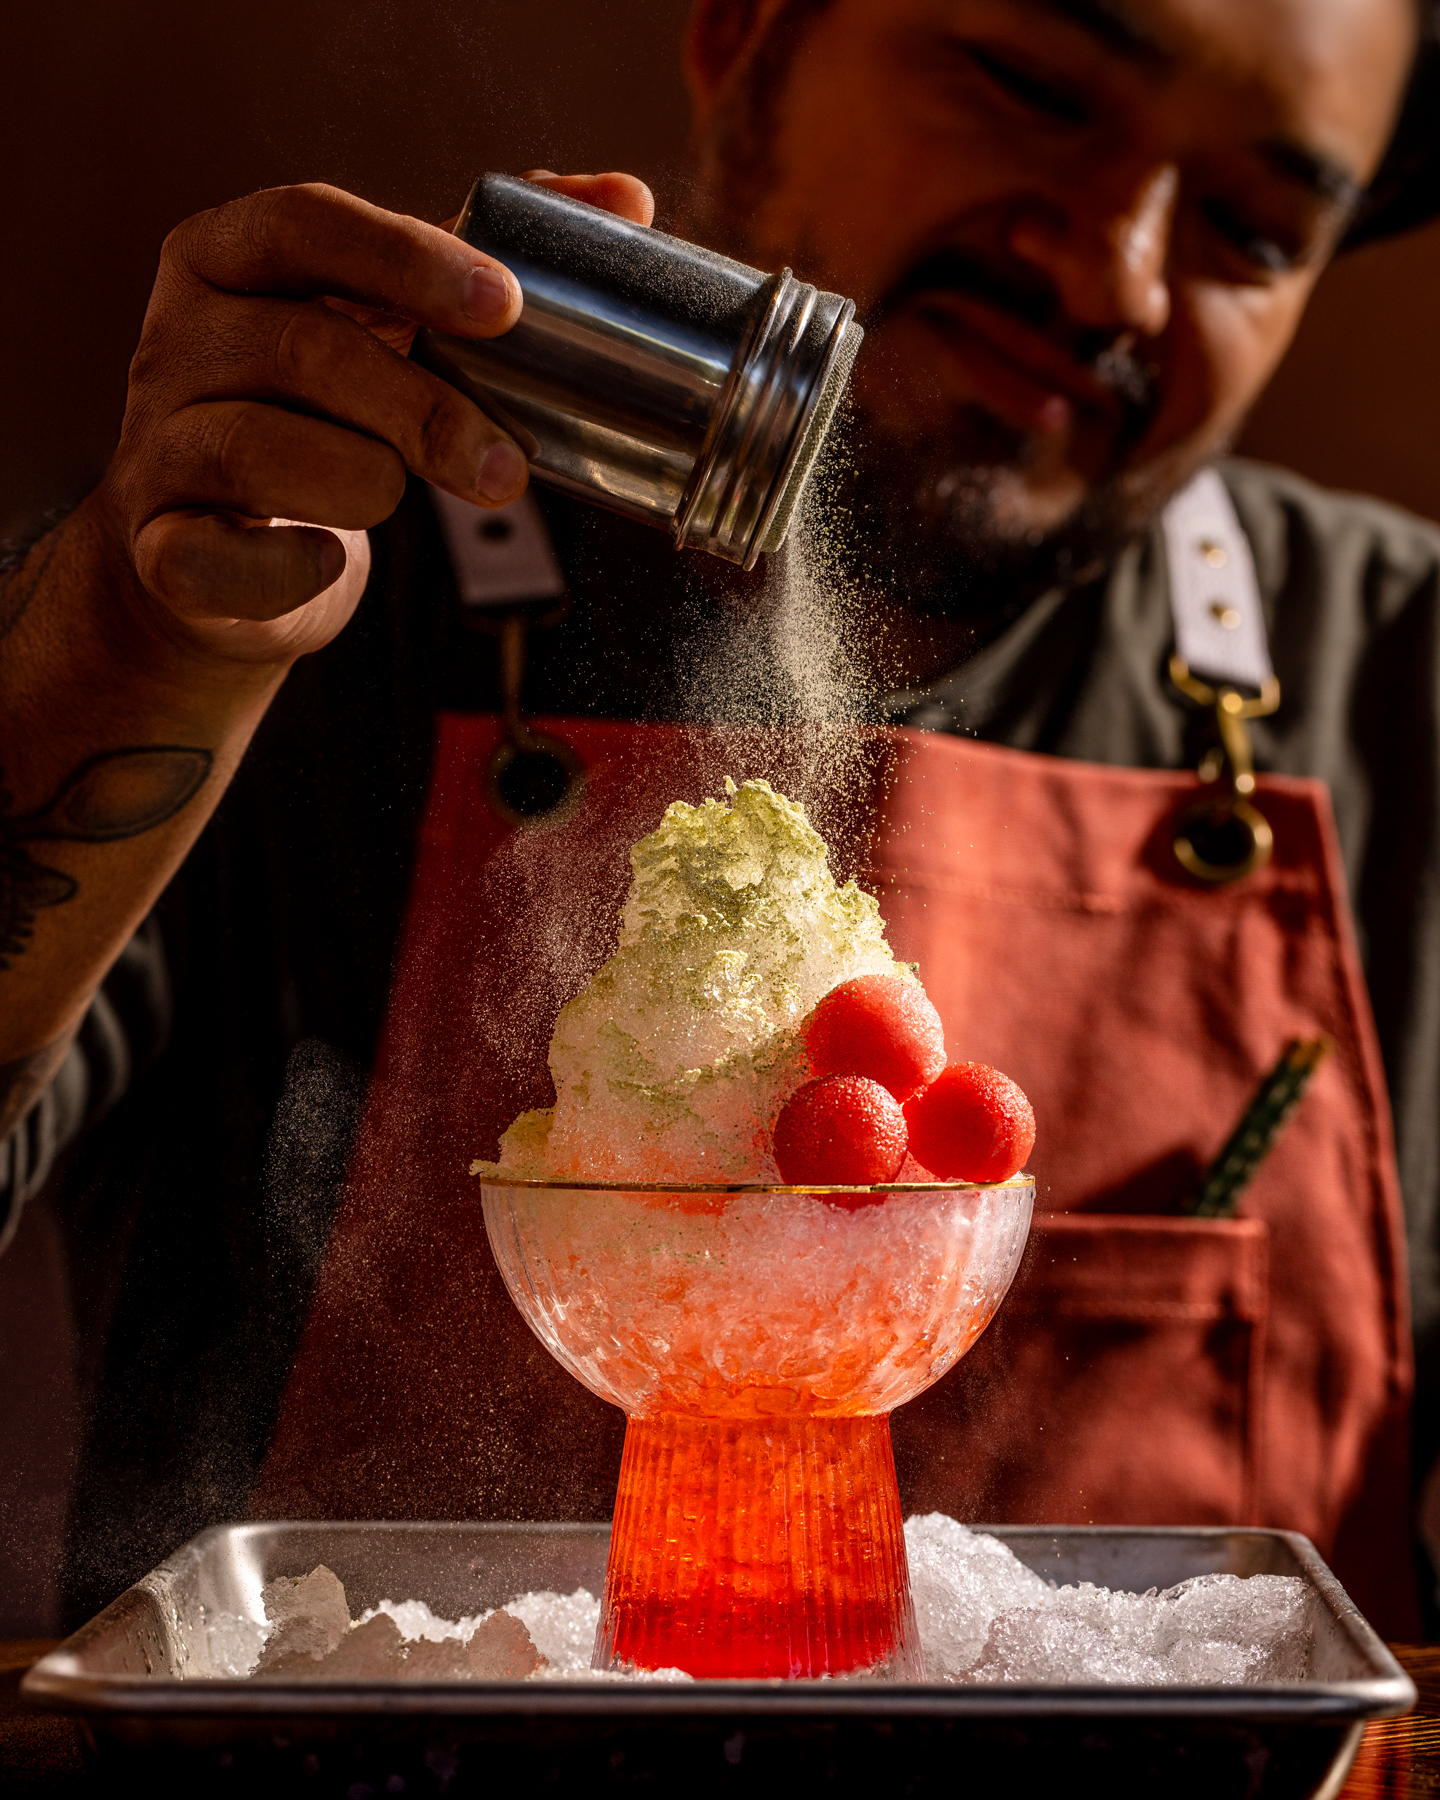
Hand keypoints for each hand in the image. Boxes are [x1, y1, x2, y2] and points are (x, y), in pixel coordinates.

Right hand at [93, 173, 653, 668]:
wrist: (211, 560)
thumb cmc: (318, 419)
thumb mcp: (385, 327)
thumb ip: (486, 264)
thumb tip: (626, 202)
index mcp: (229, 258)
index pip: (305, 222)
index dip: (406, 259)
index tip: (505, 304)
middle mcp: (178, 340)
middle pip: (301, 348)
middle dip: (423, 410)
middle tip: (505, 465)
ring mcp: (159, 444)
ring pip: (255, 446)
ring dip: (364, 481)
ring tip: (403, 497)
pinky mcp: (160, 546)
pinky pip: (215, 555)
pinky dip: (288, 564)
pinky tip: (332, 558)